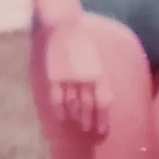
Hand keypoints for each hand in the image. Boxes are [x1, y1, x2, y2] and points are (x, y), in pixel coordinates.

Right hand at [42, 15, 112, 137]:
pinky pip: (57, 100)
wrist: (65, 27)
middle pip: (88, 107)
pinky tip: (63, 117)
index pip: (103, 103)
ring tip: (79, 124)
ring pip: (73, 105)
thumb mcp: (97, 61)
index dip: (103, 119)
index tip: (103, 130)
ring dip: (76, 117)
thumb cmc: (84, 43)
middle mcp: (85, 80)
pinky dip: (61, 110)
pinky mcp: (54, 78)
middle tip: (90, 130)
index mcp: (98, 75)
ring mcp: (68, 79)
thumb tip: (104, 100)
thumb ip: (100, 79)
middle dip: (90, 122)